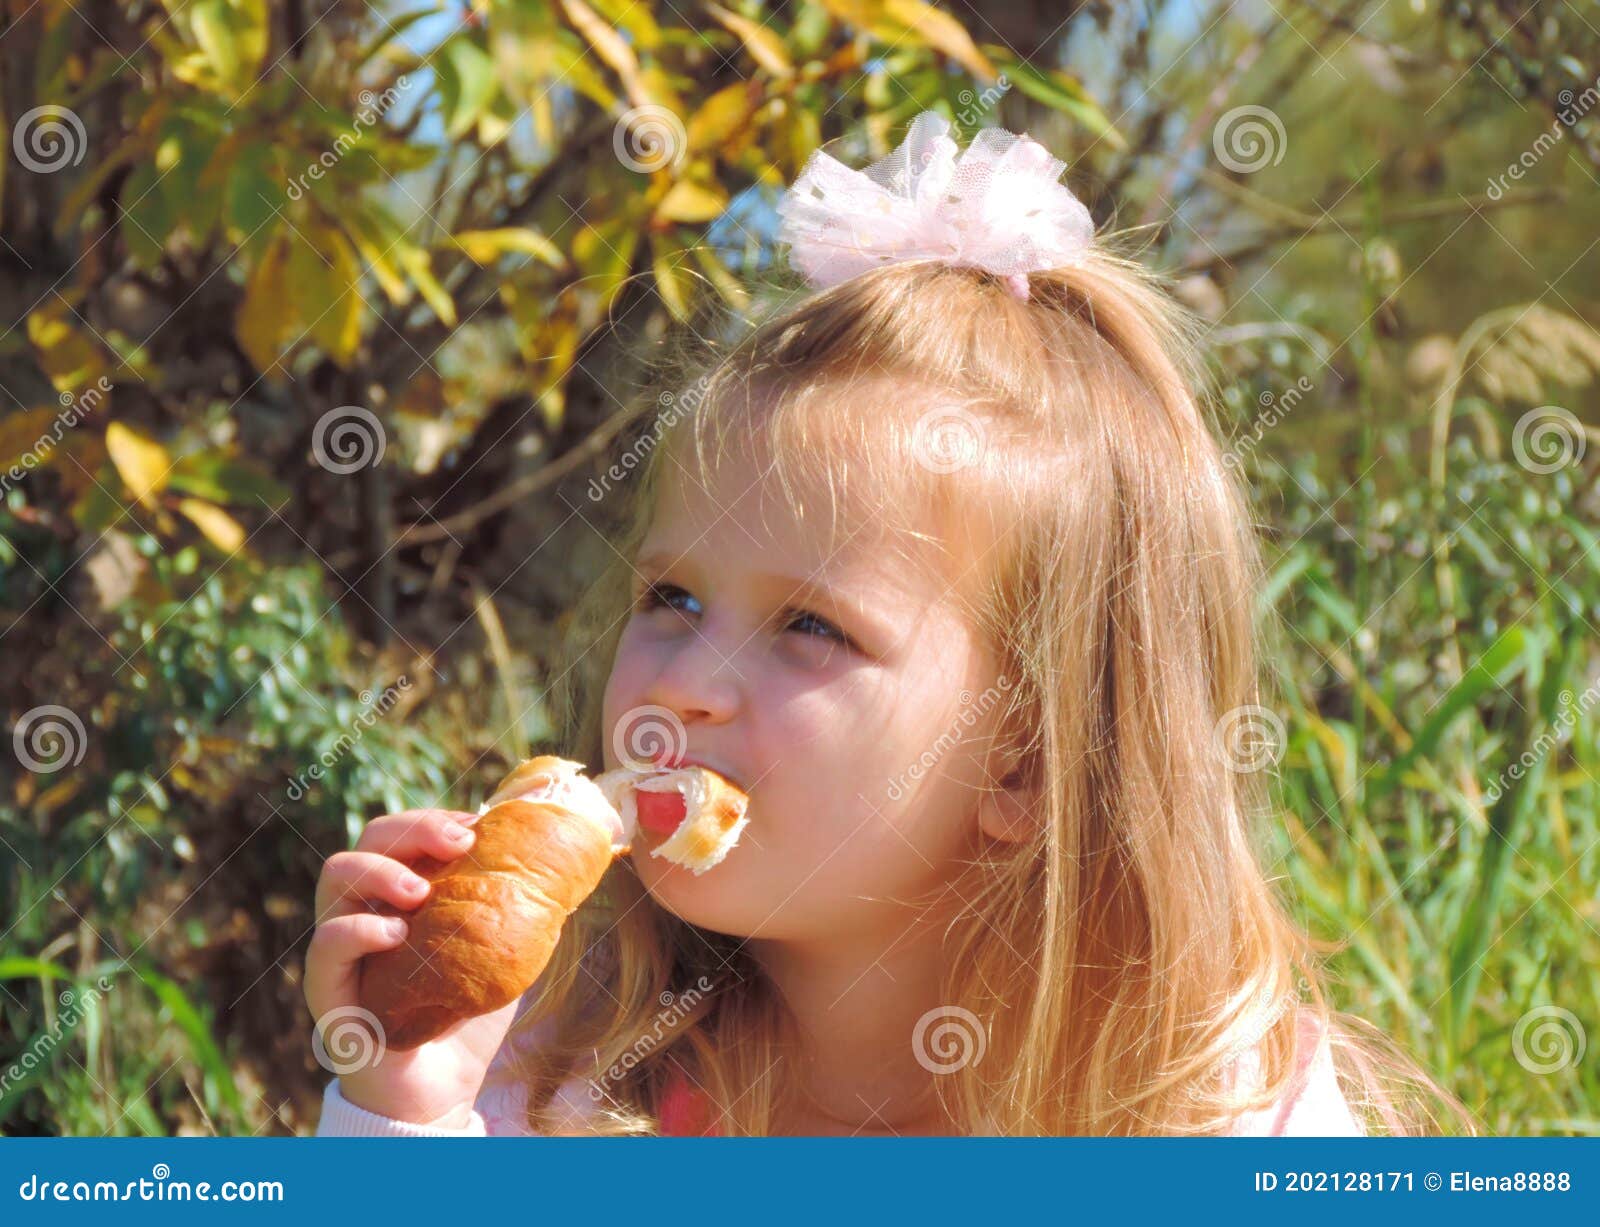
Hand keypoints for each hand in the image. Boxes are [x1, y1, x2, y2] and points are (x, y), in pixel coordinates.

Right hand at [303, 809, 519, 1125]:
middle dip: (414, 828)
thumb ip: (517, 906)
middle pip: (370, 841)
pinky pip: (326, 948)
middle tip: (459, 843)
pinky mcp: (329, 992)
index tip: (477, 824)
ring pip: (336, 878)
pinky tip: (395, 934)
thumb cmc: (465, 1012)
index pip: (403, 833)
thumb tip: (566, 860)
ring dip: (381, 870)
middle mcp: (366, 908)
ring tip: (420, 890)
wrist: (443, 1088)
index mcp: (402, 893)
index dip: (435, 819)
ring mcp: (342, 946)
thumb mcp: (500, 948)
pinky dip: (357, 930)